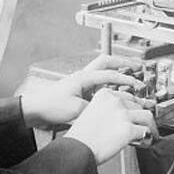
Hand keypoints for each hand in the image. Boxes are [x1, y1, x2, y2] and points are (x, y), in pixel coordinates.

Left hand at [21, 54, 144, 129]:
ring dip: (116, 70)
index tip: (138, 84)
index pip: (110, 74)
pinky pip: (98, 82)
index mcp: (83, 78)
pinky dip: (109, 82)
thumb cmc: (51, 106)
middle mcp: (83, 76)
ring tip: (130, 74)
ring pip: (102, 69)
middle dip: (123, 63)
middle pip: (106, 62)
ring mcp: (81, 81)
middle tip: (137, 66)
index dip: (126, 79)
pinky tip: (115, 90)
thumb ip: (94, 109)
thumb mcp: (75, 110)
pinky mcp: (80, 89)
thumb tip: (109, 111)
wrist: (36, 109)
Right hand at [65, 88, 157, 165]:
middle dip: (142, 117)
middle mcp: (115, 101)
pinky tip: (148, 141)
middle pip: (139, 105)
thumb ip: (109, 110)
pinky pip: (146, 131)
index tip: (138, 112)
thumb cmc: (81, 137)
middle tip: (144, 126)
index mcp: (105, 95)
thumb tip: (126, 116)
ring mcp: (122, 114)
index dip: (135, 106)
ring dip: (151, 125)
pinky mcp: (128, 129)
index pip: (128, 96)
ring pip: (147, 116)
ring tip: (151, 133)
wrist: (77, 149)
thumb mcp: (93, 113)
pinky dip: (149, 137)